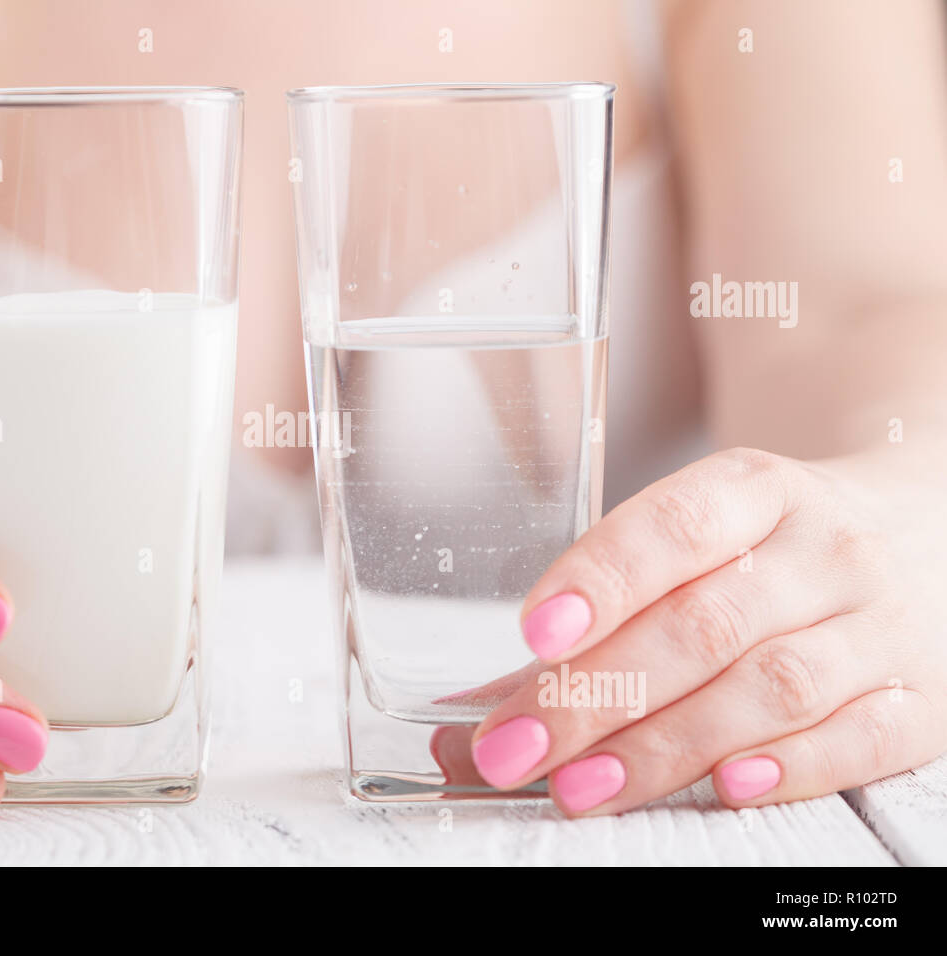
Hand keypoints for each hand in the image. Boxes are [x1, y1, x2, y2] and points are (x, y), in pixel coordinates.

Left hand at [467, 446, 946, 814]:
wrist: (928, 526)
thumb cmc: (772, 545)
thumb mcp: (696, 540)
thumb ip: (589, 619)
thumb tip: (471, 714)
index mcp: (760, 489)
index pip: (676, 525)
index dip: (602, 580)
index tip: (534, 635)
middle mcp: (825, 550)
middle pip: (703, 623)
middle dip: (597, 693)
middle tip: (516, 745)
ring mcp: (880, 624)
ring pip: (771, 685)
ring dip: (666, 745)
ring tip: (581, 784)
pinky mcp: (921, 697)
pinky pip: (862, 738)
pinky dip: (791, 767)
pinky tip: (723, 788)